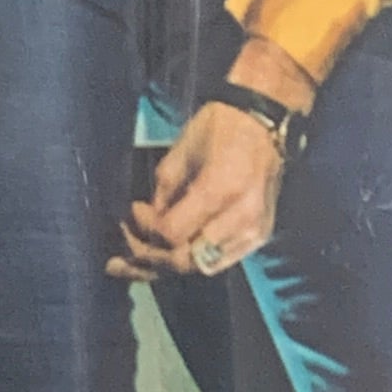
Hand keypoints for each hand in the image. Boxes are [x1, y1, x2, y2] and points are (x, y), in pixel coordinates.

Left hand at [113, 98, 286, 283]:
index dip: (147, 228)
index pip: (173, 233)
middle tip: (130, 244)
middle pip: (187, 260)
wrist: (261, 123)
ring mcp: (254, 232)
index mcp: (219, 190)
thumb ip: (163, 193)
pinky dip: (194, 260)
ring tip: (144, 256)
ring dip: (170, 263)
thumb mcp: (180, 153)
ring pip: (202, 267)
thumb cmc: (217, 129)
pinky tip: (174, 251)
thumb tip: (147, 223)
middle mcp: (241, 218)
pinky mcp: (260, 237)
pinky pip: (220, 261)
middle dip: (152, 256)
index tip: (134, 211)